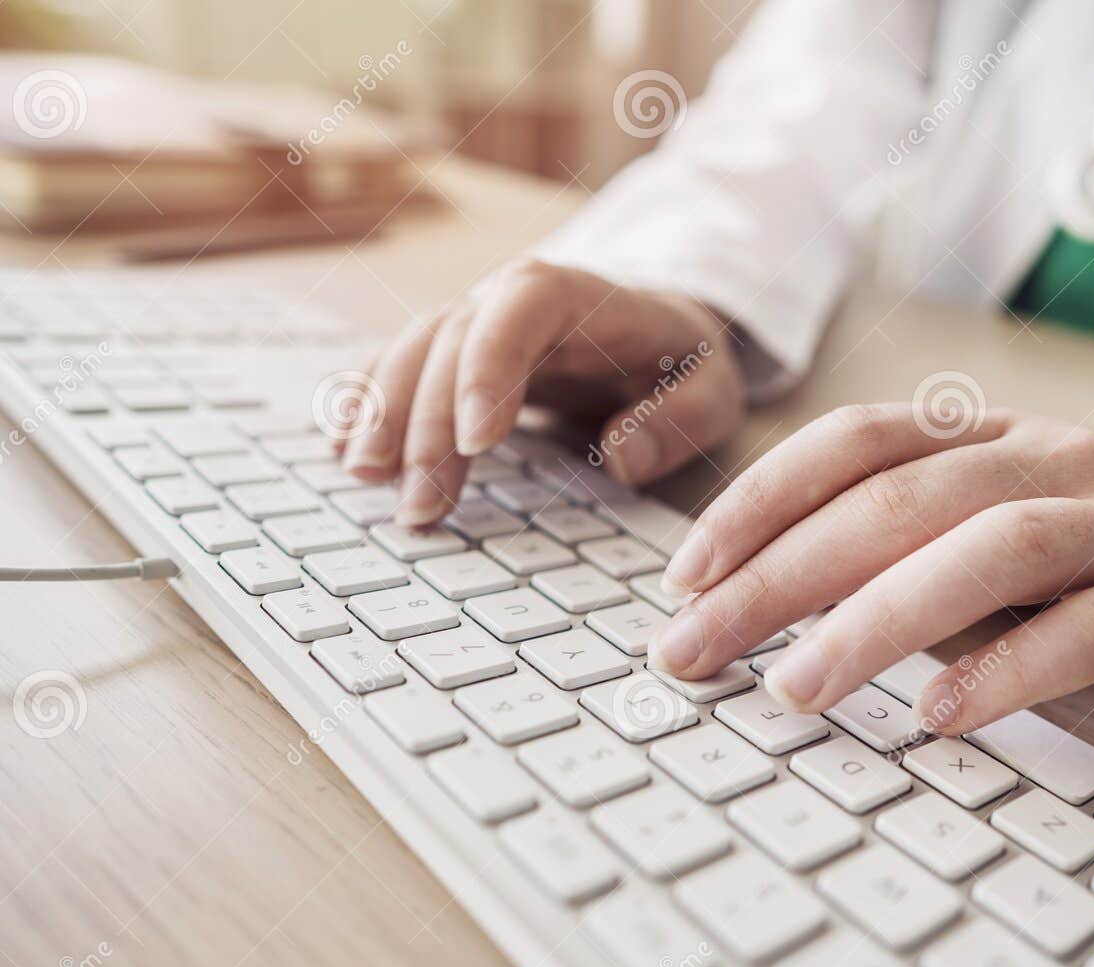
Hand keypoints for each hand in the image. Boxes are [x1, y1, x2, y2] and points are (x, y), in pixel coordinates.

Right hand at [339, 260, 744, 523]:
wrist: (659, 330)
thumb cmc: (683, 365)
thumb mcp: (712, 393)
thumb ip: (677, 422)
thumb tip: (621, 458)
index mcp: (580, 296)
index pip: (521, 310)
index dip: (490, 369)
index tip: (481, 442)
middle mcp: (511, 297)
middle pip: (452, 342)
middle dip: (428, 424)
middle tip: (419, 505)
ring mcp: (473, 321)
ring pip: (411, 352)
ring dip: (382, 416)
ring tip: (366, 480)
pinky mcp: (451, 352)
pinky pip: (395, 367)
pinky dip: (366, 403)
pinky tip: (343, 447)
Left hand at [647, 404, 1093, 732]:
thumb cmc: (1093, 548)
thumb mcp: (989, 519)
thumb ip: (897, 542)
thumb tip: (752, 604)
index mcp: (988, 434)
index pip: (856, 441)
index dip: (761, 500)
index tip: (684, 576)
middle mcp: (1049, 459)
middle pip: (901, 501)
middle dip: (783, 575)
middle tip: (697, 650)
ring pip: (994, 552)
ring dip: (882, 620)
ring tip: (797, 689)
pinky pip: (1092, 629)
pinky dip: (1011, 670)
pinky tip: (940, 716)